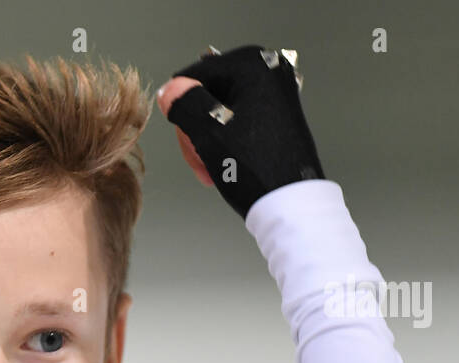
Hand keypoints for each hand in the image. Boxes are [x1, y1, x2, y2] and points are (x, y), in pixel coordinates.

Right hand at [156, 45, 325, 218]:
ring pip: (217, 110)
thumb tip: (170, 89)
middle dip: (197, 129)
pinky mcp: (277, 113)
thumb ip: (183, 102)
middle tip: (203, 158)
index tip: (192, 140)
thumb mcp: (207, 132)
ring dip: (208, 140)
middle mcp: (267, 70)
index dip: (183, 112)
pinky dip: (225, 140)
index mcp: (252, 64)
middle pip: (206, 93)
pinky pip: (236, 119)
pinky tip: (227, 161)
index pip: (192, 77)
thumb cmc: (254, 167)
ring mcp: (274, 92)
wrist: (289, 202)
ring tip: (214, 165)